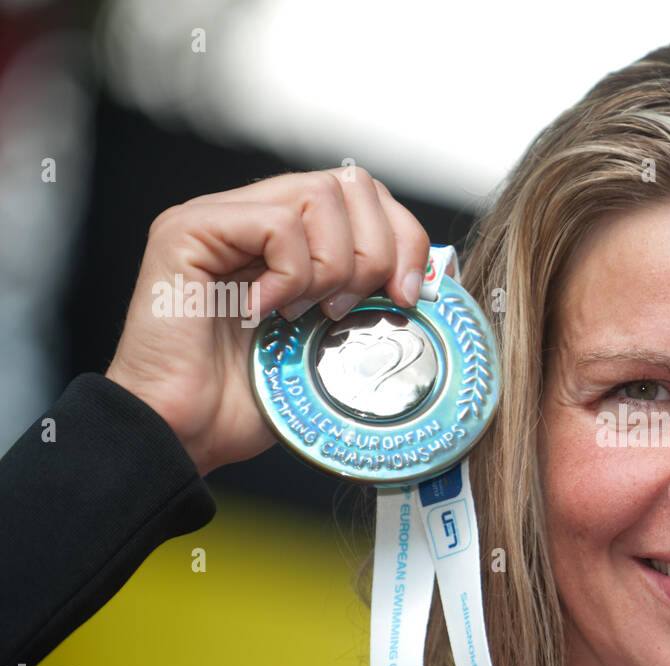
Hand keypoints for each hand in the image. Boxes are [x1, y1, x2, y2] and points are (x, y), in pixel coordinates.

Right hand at [105, 166, 429, 475]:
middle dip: (377, 250)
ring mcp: (219, 218)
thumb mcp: (334, 342)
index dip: (403, 238)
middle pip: (353, 183)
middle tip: (352, 308)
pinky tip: (266, 313)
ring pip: (320, 195)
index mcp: (289, 238)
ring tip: (305, 314)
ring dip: (334, 265)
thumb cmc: (252, 400)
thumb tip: (437, 276)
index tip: (407, 297)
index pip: (368, 194)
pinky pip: (276, 224)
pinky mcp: (188, 230)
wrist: (187, 434)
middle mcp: (253, 216)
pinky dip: (290, 275)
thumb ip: (372, 299)